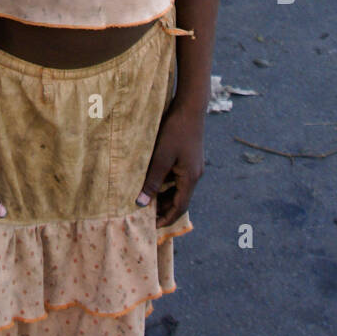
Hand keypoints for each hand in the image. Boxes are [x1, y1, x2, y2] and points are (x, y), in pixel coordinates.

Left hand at [137, 101, 204, 226]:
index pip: (179, 207)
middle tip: (145, 215)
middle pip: (179, 200)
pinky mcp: (189, 158)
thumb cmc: (175, 131)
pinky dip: (166, 183)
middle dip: (163, 209)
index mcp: (190, 178)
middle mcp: (195, 175)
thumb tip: (141, 203)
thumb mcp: (160, 157)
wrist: (190, 108)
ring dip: (164, 196)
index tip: (152, 227)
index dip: (166, 219)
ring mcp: (193, 166)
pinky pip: (178, 177)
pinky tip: (153, 181)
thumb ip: (152, 181)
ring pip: (178, 188)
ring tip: (146, 200)